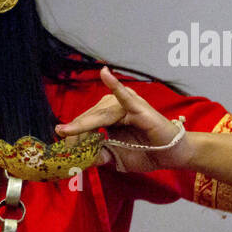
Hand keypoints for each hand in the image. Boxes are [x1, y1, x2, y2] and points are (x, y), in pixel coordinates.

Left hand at [55, 67, 195, 173]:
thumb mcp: (116, 157)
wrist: (170, 156)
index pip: (86, 123)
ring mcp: (125, 104)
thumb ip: (99, 155)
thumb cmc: (145, 152)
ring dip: (84, 124)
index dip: (73, 134)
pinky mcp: (137, 106)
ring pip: (99, 114)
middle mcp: (114, 106)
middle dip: (76, 132)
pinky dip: (114, 84)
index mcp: (108, 116)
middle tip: (63, 144)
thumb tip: (79, 158)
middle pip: (89, 118)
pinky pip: (123, 95)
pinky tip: (104, 72)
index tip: (62, 147)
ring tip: (68, 132)